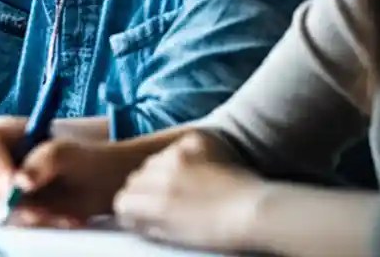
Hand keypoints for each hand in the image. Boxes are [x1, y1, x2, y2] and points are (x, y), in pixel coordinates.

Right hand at [0, 117, 139, 226]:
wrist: (97, 186)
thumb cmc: (84, 160)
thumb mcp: (72, 153)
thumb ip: (47, 159)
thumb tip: (21, 182)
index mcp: (4, 130)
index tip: (11, 186)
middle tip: (26, 210)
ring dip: (15, 213)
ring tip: (54, 214)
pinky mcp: (0, 206)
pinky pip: (0, 218)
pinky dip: (24, 225)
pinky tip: (52, 218)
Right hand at [114, 132, 264, 251]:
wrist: (256, 212)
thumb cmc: (221, 232)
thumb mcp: (177, 236)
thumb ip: (150, 225)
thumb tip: (134, 218)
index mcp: (155, 203)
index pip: (123, 199)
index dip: (131, 209)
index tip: (140, 213)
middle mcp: (161, 176)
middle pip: (136, 178)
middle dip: (144, 190)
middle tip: (164, 199)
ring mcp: (178, 156)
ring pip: (154, 161)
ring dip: (161, 171)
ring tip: (184, 183)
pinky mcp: (195, 143)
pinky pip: (177, 146)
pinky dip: (183, 155)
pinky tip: (199, 168)